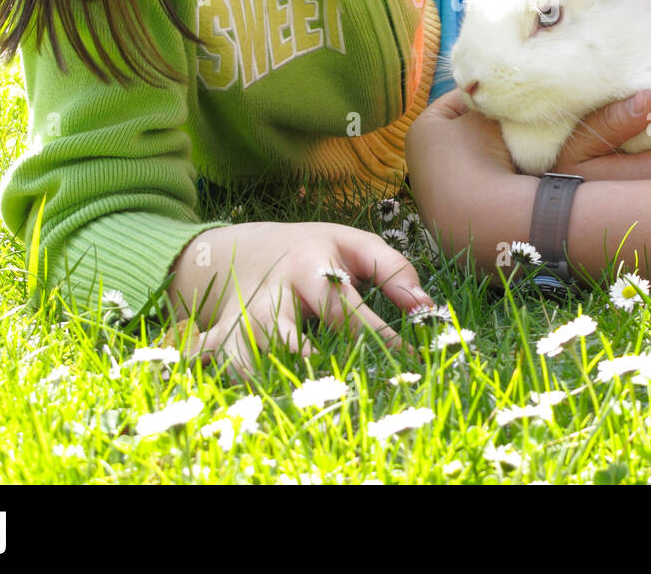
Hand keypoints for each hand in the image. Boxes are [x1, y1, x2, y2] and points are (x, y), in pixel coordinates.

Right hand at [165, 221, 432, 380]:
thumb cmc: (313, 250)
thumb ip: (393, 270)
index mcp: (309, 266)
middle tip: (349, 395)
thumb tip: (427, 308)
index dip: (378, 338)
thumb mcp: (353, 244)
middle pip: (288, 337)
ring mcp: (243, 319)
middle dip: (313, 367)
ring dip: (270, 383)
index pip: (345, 309)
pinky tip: (260, 405)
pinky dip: (236, 385)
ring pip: (246, 357)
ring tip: (307, 404)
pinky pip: (223, 368)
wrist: (241, 247)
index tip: (409, 364)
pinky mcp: (223, 339)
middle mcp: (272, 294)